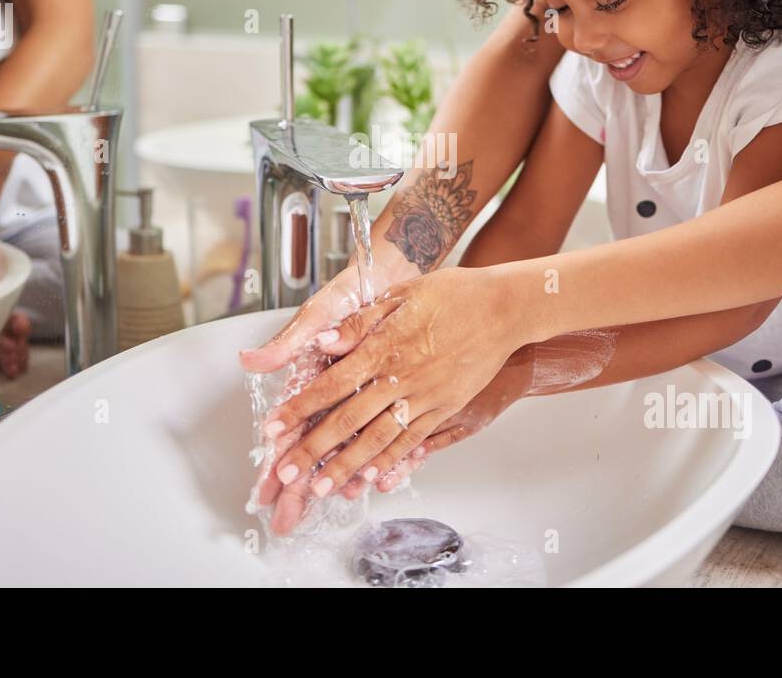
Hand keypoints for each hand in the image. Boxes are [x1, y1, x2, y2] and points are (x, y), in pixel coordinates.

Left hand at [258, 266, 527, 500]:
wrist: (505, 307)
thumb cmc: (454, 294)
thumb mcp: (402, 294)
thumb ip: (361, 322)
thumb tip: (323, 342)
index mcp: (385, 346)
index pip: (332, 383)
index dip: (301, 407)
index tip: (275, 426)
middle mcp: (402, 377)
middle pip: (350, 420)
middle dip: (314, 449)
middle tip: (286, 472)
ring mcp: (426, 397)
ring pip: (379, 439)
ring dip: (347, 465)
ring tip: (321, 487)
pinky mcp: (447, 408)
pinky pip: (415, 442)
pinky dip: (391, 462)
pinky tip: (372, 479)